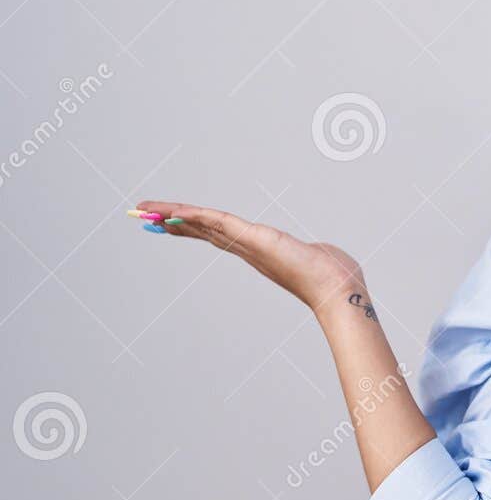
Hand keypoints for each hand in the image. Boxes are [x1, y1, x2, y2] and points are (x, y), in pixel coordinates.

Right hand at [133, 200, 365, 318]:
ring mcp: (249, 244)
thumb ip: (312, 255)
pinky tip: (173, 211)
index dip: (192, 228)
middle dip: (172, 222)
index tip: (170, 223)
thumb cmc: (335, 277)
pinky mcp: (255, 239)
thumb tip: (323, 257)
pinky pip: (217, 222)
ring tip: (145, 210)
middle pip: (202, 230)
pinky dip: (194, 216)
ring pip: (203, 225)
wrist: (339, 289)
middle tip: (143, 215)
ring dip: (173, 216)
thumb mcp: (316, 259)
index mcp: (259, 250)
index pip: (218, 234)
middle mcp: (248, 249)